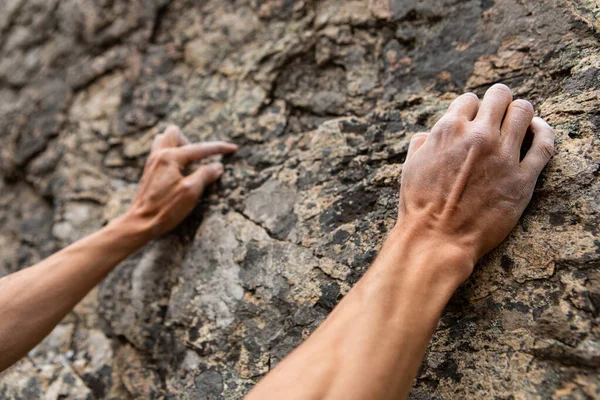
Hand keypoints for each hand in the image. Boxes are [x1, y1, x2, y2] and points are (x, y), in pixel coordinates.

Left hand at [124, 125, 237, 238]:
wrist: (139, 223)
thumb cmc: (165, 209)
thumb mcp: (191, 192)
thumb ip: (205, 174)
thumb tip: (217, 166)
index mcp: (170, 157)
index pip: (200, 148)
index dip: (219, 148)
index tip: (233, 148)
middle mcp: (159, 155)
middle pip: (175, 133)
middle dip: (191, 143)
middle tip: (199, 161)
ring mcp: (152, 162)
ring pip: (165, 140)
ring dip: (179, 147)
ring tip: (188, 164)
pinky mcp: (149, 172)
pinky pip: (161, 152)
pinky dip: (173, 157)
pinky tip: (179, 172)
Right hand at [395, 84, 553, 282]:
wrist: (437, 239)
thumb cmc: (420, 206)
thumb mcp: (410, 167)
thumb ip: (421, 144)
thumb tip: (427, 134)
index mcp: (448, 130)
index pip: (469, 99)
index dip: (471, 108)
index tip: (473, 119)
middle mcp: (478, 136)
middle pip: (499, 96)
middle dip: (498, 102)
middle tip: (498, 114)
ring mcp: (503, 156)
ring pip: (524, 112)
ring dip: (520, 112)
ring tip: (518, 121)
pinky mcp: (522, 178)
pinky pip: (544, 144)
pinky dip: (544, 132)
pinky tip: (538, 131)